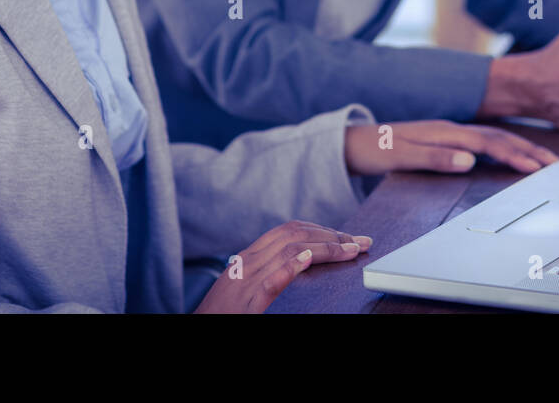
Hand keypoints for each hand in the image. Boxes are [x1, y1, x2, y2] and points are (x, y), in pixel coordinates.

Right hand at [194, 220, 370, 312]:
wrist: (197, 329)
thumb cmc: (222, 313)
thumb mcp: (244, 284)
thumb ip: (268, 269)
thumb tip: (301, 259)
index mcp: (249, 257)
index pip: (289, 230)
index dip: (321, 229)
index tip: (347, 237)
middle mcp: (248, 263)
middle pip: (294, 235)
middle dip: (331, 236)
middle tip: (361, 243)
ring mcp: (246, 281)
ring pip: (287, 251)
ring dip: (324, 247)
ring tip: (349, 250)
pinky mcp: (246, 303)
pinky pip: (269, 281)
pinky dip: (289, 267)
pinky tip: (307, 259)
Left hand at [345, 120, 558, 175]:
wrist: (355, 141)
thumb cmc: (378, 149)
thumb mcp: (402, 156)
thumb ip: (435, 157)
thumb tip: (470, 160)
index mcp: (446, 131)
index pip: (488, 142)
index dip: (514, 154)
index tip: (536, 167)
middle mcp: (452, 128)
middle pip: (498, 136)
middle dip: (529, 149)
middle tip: (555, 164)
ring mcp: (451, 132)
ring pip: (495, 137)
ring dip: (521, 147)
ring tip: (545, 160)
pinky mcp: (448, 139)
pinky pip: (485, 141)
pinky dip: (506, 147)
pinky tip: (515, 154)